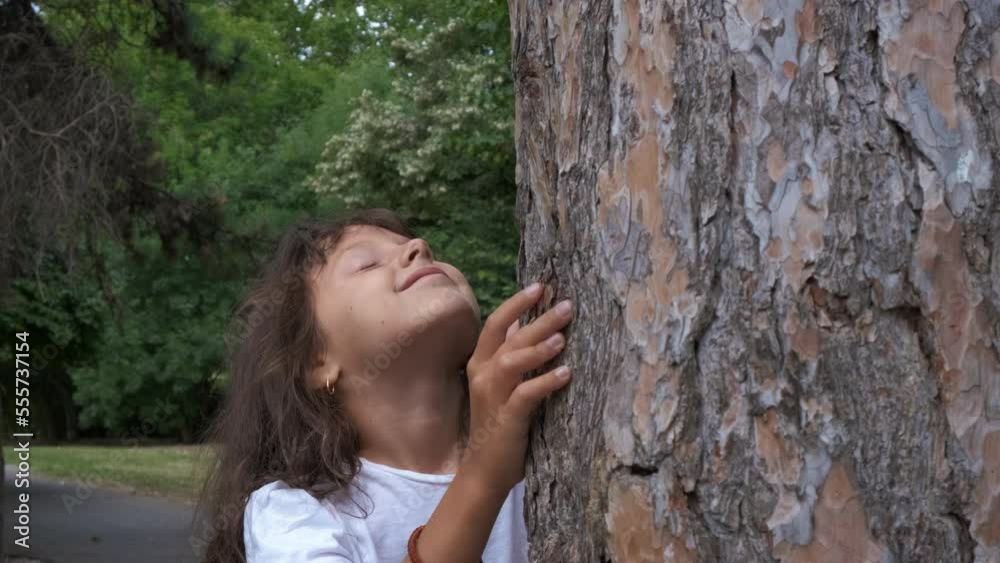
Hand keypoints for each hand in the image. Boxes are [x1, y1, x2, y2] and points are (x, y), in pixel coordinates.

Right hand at [462, 282, 573, 493]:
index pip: (496, 324)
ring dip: (538, 348)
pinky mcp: (506, 418)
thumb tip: (528, 325)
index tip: (541, 286)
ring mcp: (492, 396)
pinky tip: (566, 374)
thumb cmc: (499, 423)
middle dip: (538, 319)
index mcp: (480, 363)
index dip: (517, 303)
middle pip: (509, 338)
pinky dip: (545, 382)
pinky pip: (525, 395)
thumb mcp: (502, 385)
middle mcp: (482, 375)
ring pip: (512, 362)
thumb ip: (512, 355)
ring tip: (563, 338)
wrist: (485, 470)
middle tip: (567, 306)